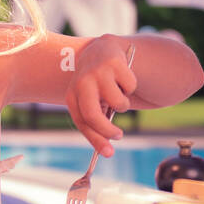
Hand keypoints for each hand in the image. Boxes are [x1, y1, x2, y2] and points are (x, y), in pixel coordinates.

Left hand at [66, 36, 136, 156]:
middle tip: (118, 135)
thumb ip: (96, 121)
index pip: (82, 122)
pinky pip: (130, 86)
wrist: (102, 50)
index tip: (108, 153)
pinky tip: (122, 78)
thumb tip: (107, 150)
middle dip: (107, 130)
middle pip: (92, 115)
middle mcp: (82, 82)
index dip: (95, 139)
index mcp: (72, 95)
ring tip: (119, 94)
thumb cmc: (96, 84)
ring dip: (123, 104)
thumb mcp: (91, 100)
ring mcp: (98, 72)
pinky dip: (130, 87)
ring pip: (118, 102)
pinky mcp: (114, 63)